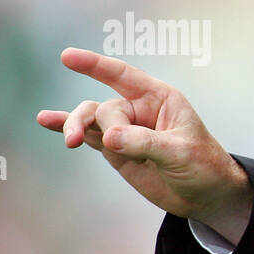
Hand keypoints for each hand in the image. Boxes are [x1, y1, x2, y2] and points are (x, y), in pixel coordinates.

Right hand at [36, 48, 253, 244]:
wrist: (206, 196)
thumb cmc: (204, 166)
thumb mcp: (180, 153)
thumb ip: (144, 143)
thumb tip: (107, 137)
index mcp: (161, 99)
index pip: (123, 76)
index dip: (95, 65)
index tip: (66, 57)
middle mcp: (140, 109)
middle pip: (105, 107)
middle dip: (103, 124)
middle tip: (113, 145)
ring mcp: (126, 130)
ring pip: (90, 119)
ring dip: (75, 126)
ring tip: (70, 140)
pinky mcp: (116, 150)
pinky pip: (88, 135)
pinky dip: (68, 129)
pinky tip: (47, 120)